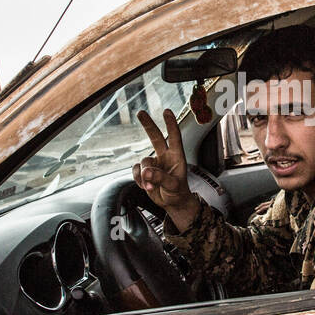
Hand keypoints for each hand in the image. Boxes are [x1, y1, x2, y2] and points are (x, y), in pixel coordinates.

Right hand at [133, 108, 198, 228]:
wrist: (172, 203)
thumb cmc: (178, 192)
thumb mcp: (173, 186)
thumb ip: (160, 178)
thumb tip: (146, 171)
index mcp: (177, 156)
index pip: (174, 137)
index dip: (171, 124)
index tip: (166, 111)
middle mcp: (165, 156)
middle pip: (155, 137)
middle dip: (148, 125)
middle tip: (140, 112)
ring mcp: (154, 163)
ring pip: (143, 162)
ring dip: (144, 175)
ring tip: (151, 186)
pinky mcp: (144, 171)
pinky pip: (136, 170)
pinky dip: (138, 179)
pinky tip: (146, 186)